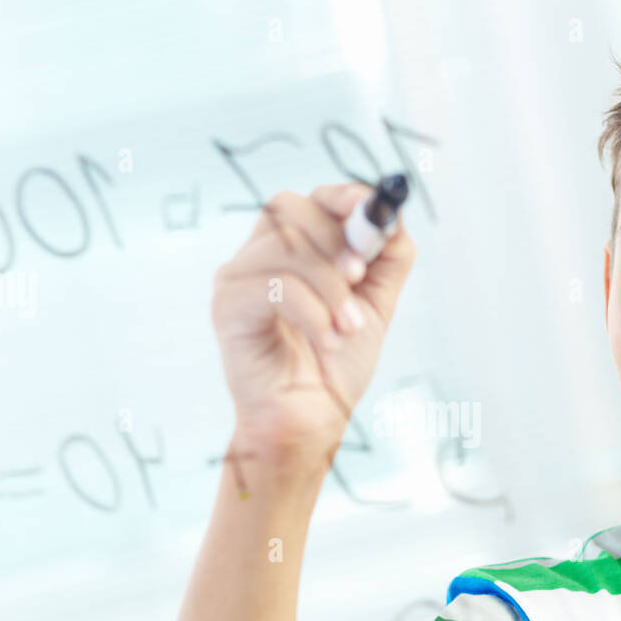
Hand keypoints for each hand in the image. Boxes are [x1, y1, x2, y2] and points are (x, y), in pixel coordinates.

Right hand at [210, 182, 415, 463]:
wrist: (311, 423)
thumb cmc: (334, 368)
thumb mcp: (374, 304)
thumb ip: (387, 259)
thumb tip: (394, 214)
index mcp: (288, 251)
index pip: (307, 200)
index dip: (340, 197)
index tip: (372, 212)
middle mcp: (257, 257)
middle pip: (289, 209)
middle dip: (335, 241)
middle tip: (359, 279)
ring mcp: (236, 280)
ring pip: (286, 247)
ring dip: (330, 288)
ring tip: (348, 328)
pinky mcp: (227, 307)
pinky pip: (275, 286)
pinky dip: (313, 312)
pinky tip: (327, 340)